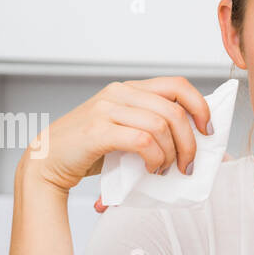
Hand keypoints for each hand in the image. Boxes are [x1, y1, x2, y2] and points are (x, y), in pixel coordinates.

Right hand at [18, 76, 212, 200]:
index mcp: (129, 89)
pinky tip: (151, 169)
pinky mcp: (98, 131)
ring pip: (161, 125)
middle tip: (188, 165)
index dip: (200, 106)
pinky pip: (143, 140)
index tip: (207, 131)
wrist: (46, 161)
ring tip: (165, 169)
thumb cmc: (89, 150)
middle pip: (175, 110)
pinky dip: (155, 157)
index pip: (177, 85)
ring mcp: (107, 109)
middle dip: (190, 141)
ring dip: (171, 153)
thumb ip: (151, 126)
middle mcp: (119, 93)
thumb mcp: (124, 130)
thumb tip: (194, 140)